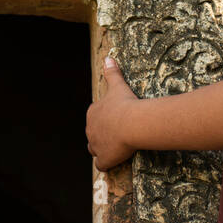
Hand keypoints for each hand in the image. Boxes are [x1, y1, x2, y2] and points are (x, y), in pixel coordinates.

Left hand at [86, 55, 139, 170]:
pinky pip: (101, 164)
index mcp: (93, 112)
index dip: (105, 120)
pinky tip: (115, 161)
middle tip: (118, 134)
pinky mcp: (104, 159)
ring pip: (94, 149)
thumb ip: (112, 72)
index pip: (95, 117)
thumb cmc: (125, 103)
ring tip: (115, 149)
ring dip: (102, 149)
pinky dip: (107, 163)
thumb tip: (108, 58)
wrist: (131, 122)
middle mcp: (90, 129)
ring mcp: (96, 145)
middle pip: (93, 133)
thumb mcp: (117, 85)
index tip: (116, 120)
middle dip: (102, 134)